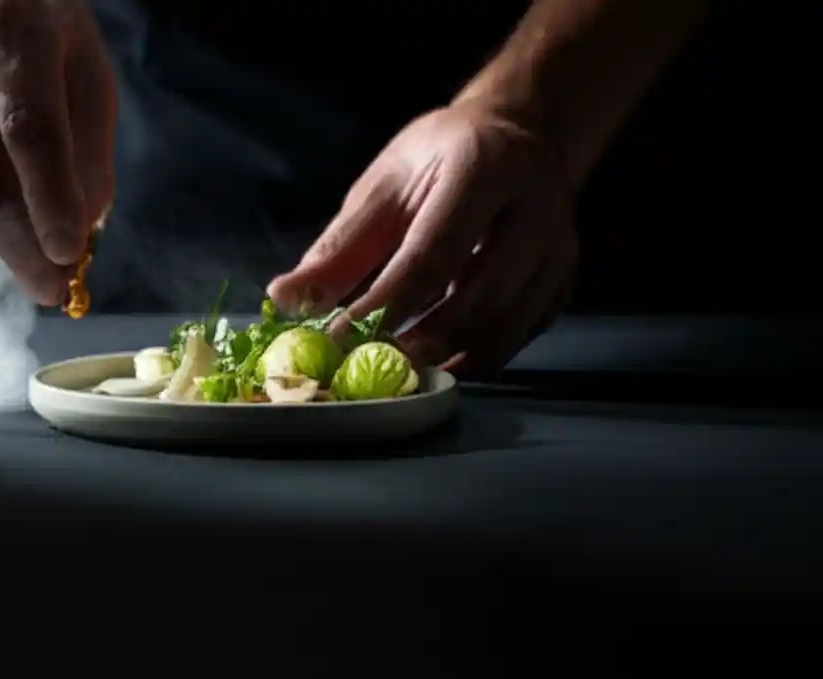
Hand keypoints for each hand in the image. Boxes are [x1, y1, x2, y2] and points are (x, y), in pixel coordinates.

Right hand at [0, 0, 115, 304]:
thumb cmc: (39, 24)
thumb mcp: (83, 63)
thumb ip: (88, 142)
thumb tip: (81, 227)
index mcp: (13, 29)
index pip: (29, 131)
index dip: (49, 201)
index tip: (69, 254)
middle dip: (16, 243)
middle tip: (49, 288)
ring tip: (15, 254)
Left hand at [267, 101, 578, 375]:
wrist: (520, 139)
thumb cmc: (441, 159)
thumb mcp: (385, 186)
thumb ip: (340, 247)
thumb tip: (285, 297)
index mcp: (484, 167)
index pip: (433, 253)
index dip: (385, 303)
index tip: (341, 336)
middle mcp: (538, 206)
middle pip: (478, 297)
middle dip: (419, 341)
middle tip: (370, 367)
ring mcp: (559, 247)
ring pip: (505, 326)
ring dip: (447, 358)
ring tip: (398, 370)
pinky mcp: (563, 280)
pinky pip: (519, 335)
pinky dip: (474, 358)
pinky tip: (437, 361)